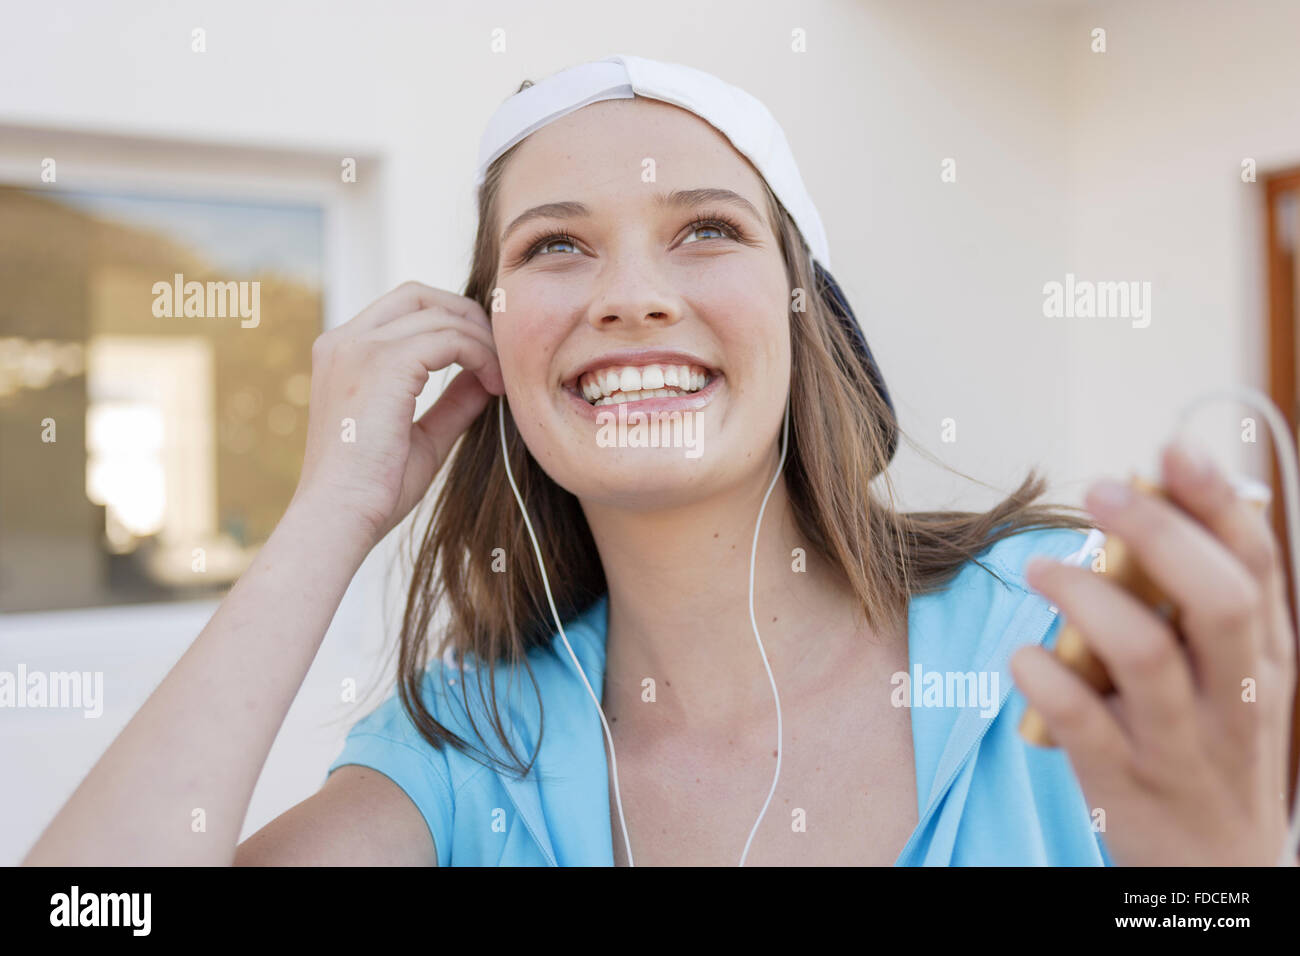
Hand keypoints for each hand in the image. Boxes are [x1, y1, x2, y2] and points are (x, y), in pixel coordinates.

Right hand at [291, 281, 504, 549]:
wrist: (339, 519)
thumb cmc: (373, 492)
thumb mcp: (422, 437)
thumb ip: (452, 402)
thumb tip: (486, 378)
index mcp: (342, 353)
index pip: (404, 308)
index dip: (452, 323)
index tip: (486, 360)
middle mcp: (344, 341)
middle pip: (420, 295)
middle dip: (468, 317)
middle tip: (500, 358)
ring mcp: (359, 347)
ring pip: (440, 313)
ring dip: (481, 341)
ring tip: (500, 380)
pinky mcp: (383, 362)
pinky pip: (449, 337)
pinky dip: (480, 355)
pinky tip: (493, 386)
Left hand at [1010, 441, 1296, 864]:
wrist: (1219, 873)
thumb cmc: (1214, 749)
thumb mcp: (1234, 677)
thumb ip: (1205, 604)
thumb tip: (1154, 502)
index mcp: (1266, 656)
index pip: (1257, 564)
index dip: (1216, 499)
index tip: (1169, 447)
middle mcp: (1236, 694)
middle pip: (1215, 598)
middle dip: (1157, 532)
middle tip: (1100, 492)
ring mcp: (1180, 741)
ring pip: (1144, 654)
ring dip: (1085, 597)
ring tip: (1041, 570)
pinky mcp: (1124, 781)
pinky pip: (1081, 718)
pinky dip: (1045, 675)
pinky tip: (1026, 654)